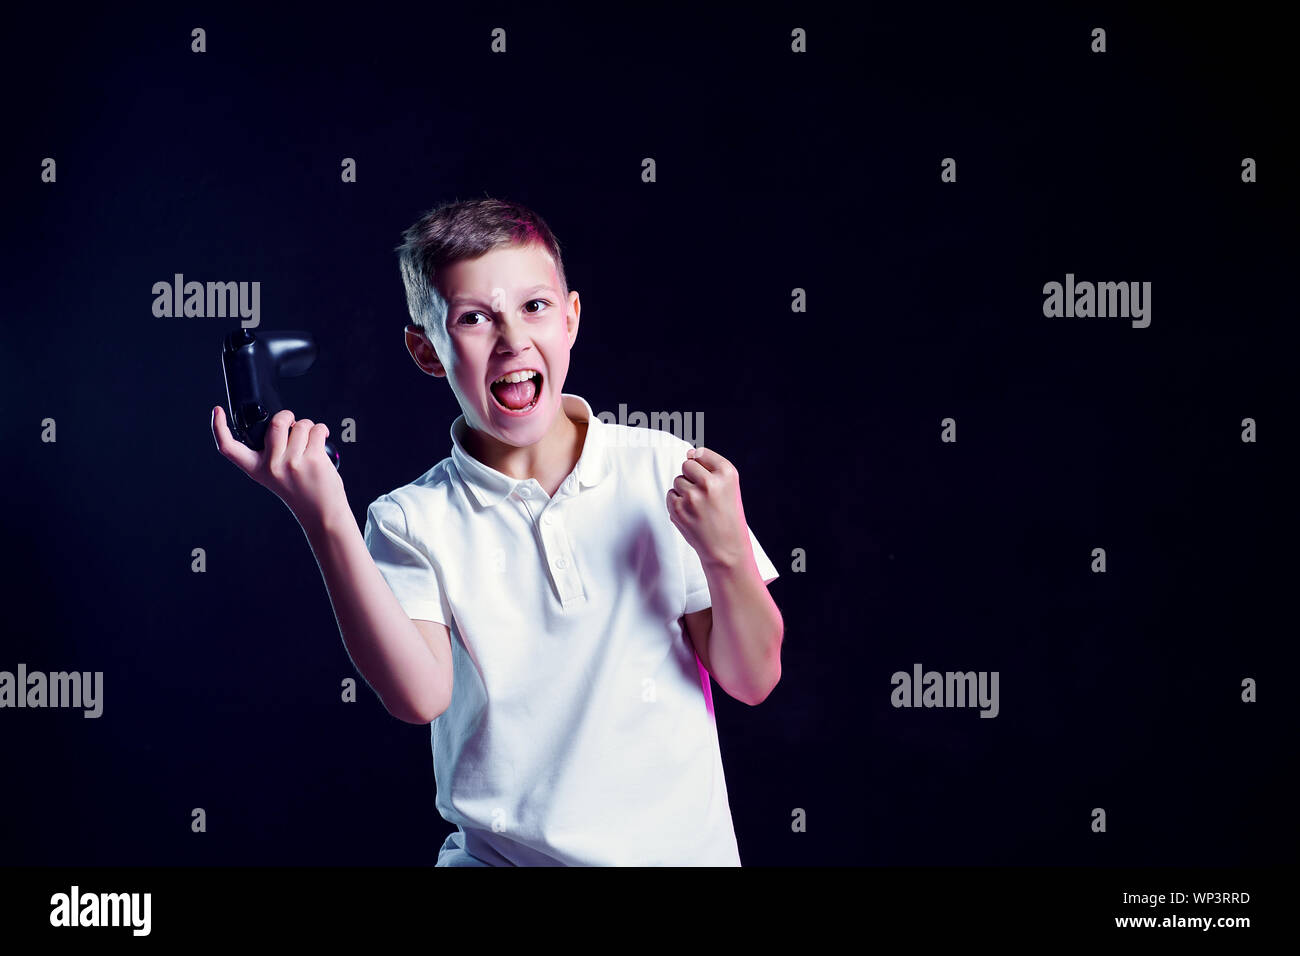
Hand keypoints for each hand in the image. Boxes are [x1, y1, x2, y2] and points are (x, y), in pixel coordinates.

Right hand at [211, 405, 349, 532]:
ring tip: (310, 440)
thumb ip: (271, 454)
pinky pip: (316, 430)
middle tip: (293, 422)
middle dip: (287, 415)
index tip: (217, 410)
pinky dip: (321, 430)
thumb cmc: (301, 492)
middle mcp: (272, 466)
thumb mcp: (274, 476)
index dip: (219, 427)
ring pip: (300, 425)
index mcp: (256, 469)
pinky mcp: (314, 460)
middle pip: (276, 423)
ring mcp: (292, 462)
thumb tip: (282, 422)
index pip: (228, 448)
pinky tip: (322, 437)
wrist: (322, 514)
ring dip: (308, 426)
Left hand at [666, 446, 751, 569]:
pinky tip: (691, 514)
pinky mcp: (678, 509)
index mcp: (727, 473)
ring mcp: (692, 496)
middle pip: (686, 465)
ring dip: (685, 491)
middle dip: (691, 477)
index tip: (710, 479)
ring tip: (699, 507)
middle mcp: (710, 483)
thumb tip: (688, 453)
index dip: (703, 466)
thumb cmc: (728, 515)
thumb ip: (710, 465)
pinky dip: (678, 503)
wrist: (726, 549)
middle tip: (704, 495)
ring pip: (677, 481)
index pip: (701, 453)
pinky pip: (671, 495)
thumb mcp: (730, 486)